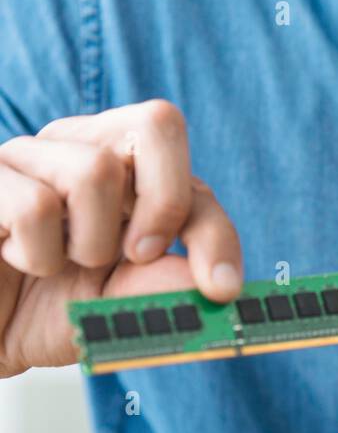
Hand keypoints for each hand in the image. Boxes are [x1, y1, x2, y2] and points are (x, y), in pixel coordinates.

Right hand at [0, 100, 242, 377]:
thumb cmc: (42, 310)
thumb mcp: (115, 308)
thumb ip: (163, 291)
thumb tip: (217, 289)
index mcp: (126, 164)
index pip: (195, 174)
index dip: (214, 228)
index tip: (222, 289)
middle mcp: (81, 144)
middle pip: (157, 122)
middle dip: (165, 200)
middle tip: (140, 257)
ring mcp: (30, 154)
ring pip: (95, 170)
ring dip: (87, 244)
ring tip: (57, 264)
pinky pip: (34, 207)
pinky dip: (36, 255)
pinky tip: (15, 260)